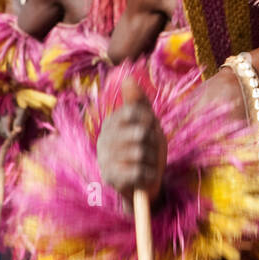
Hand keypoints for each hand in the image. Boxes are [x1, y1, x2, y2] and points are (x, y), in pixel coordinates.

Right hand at [97, 77, 166, 201]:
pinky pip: (138, 172)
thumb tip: (128, 77)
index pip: (135, 112)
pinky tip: (144, 177)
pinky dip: (148, 175)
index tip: (151, 130)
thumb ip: (139, 101)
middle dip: (153, 144)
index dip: (150, 121)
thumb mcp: (148, 123)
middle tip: (150, 151)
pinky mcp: (110, 178)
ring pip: (141, 153)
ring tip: (147, 164)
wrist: (144, 182)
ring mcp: (105, 158)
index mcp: (112, 121)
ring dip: (152, 161)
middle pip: (141, 133)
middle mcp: (105, 138)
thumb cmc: (147, 148)